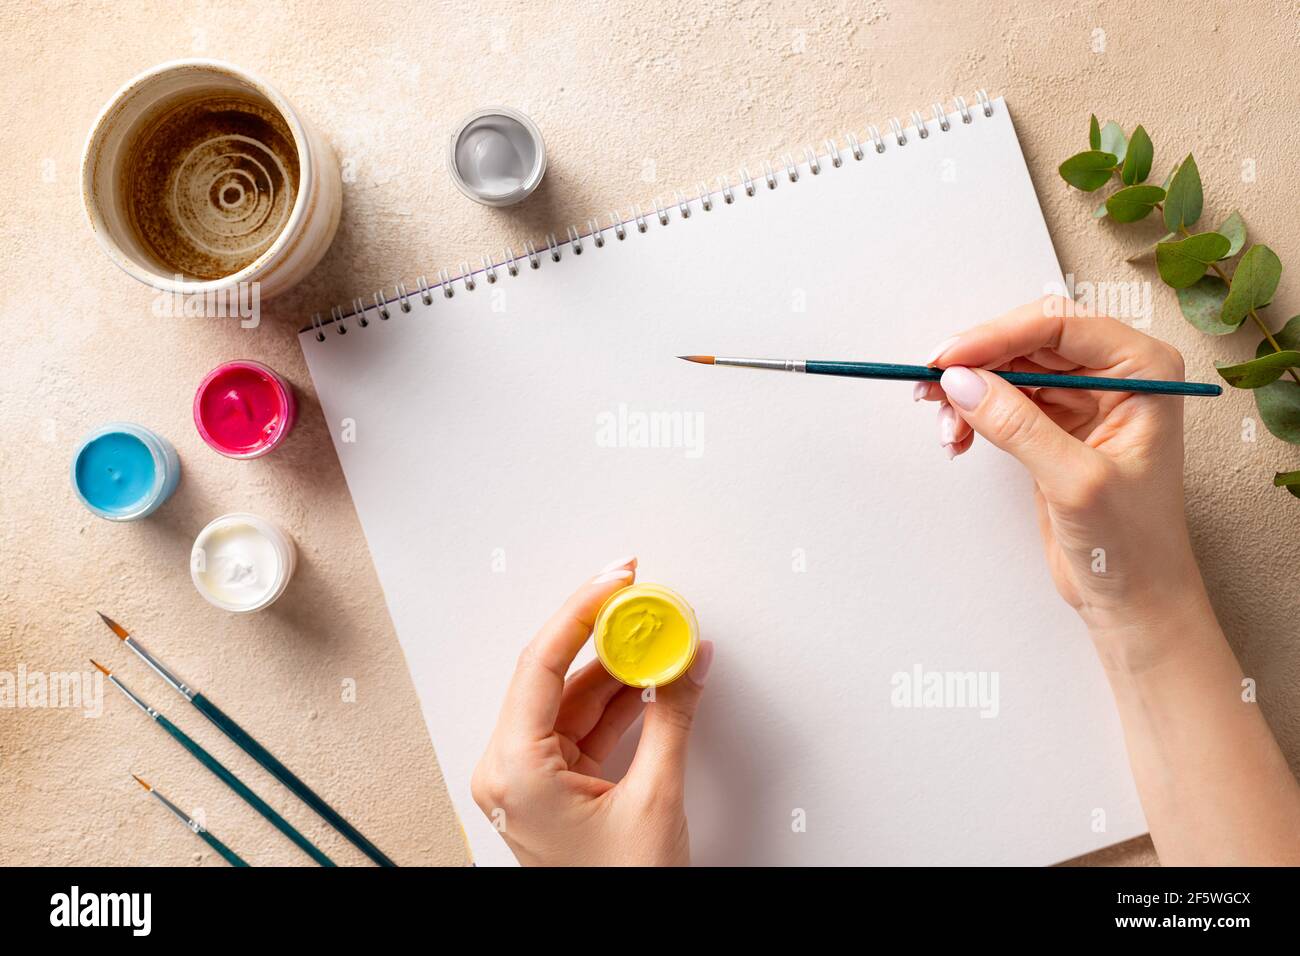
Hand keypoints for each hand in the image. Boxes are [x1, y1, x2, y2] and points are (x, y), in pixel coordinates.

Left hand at [471, 557, 713, 865]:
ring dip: (618, 664)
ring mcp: (531, 776)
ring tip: (658, 631)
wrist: (625, 943)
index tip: (616, 579)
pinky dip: (621, 698)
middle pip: (555, 674)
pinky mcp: (555, 783)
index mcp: (513, 770)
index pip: (541, 664)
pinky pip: (585, 723)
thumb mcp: (655, 798)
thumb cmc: (621, 892)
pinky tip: (652, 673)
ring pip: (574, 696)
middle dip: (604, 633)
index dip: (581, 611)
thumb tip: (686, 659)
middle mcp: (510, 769)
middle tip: (643, 596)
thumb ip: (672, 717)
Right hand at [916, 295, 1212, 664]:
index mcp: (1143, 371)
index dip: (998, 335)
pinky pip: (1001, 401)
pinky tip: (956, 438)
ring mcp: (1082, 399)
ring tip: (945, 429)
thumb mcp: (1075, 481)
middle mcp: (1115, 375)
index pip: (1061, 325)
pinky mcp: (1053, 426)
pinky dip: (971, 414)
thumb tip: (961, 382)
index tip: (949, 358)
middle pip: (1028, 341)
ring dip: (967, 392)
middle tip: (930, 387)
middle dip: (976, 364)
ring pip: (1007, 370)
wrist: (1134, 598)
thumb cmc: (1133, 544)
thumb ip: (1018, 426)